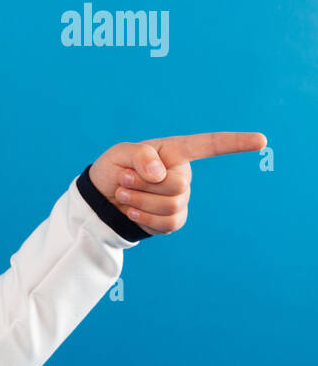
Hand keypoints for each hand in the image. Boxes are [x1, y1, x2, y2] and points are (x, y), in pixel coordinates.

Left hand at [88, 132, 266, 235]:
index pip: (210, 145)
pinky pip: (167, 224)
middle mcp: (184, 174)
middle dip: (143, 185)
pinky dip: (143, 218)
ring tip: (123, 193)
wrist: (103, 198)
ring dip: (138, 201)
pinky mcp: (174, 219)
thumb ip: (140, 155)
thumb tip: (160, 172)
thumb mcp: (120, 154)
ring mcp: (181, 198)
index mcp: (176, 151)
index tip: (261, 141)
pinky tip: (131, 211)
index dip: (235, 143)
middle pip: (177, 185)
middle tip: (123, 180)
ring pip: (170, 206)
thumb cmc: (115, 169)